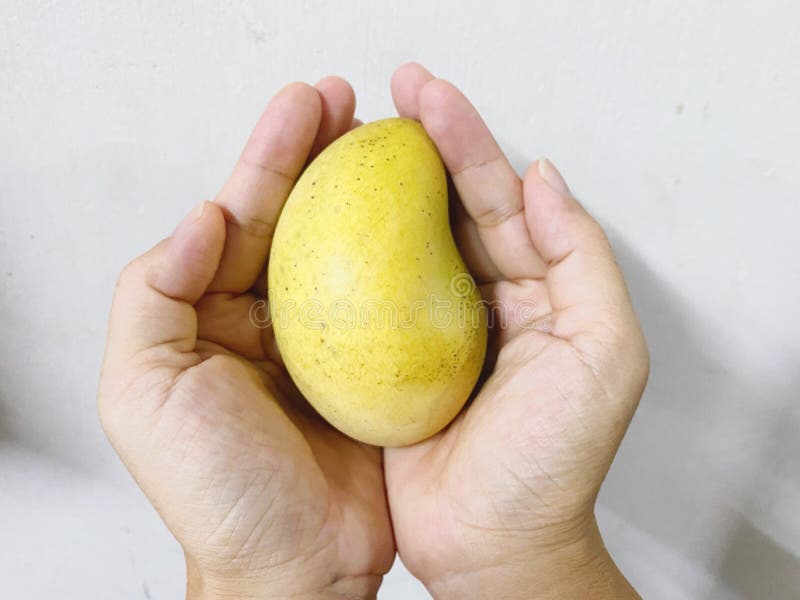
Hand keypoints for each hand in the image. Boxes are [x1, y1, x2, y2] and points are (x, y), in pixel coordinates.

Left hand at [98, 78, 393, 598]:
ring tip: (393, 139)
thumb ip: (153, 296)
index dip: (271, 157)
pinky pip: (395, 296)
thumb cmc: (218, 492)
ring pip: (348, 248)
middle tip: (351, 100)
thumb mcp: (146, 395)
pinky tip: (430, 218)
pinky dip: (411, 253)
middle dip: (320, 154)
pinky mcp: (375, 365)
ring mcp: (327, 339)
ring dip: (367, 191)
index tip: (306, 107)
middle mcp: (268, 317)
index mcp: (211, 314)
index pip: (242, 215)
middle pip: (297, 217)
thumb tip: (204, 218)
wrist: (296, 564)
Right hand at [384, 64, 648, 598]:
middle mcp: (484, 297)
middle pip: (447, 206)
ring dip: (374, 191)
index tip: (427, 96)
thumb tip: (542, 178)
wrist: (495, 544)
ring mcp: (429, 326)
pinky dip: (340, 257)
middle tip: (383, 96)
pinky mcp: (386, 360)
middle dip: (418, 146)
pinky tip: (313, 222)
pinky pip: (361, 297)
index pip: (499, 197)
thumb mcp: (605, 354)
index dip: (466, 141)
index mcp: (537, 288)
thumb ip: (583, 259)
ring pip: (400, 242)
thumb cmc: (553, 462)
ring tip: (341, 140)